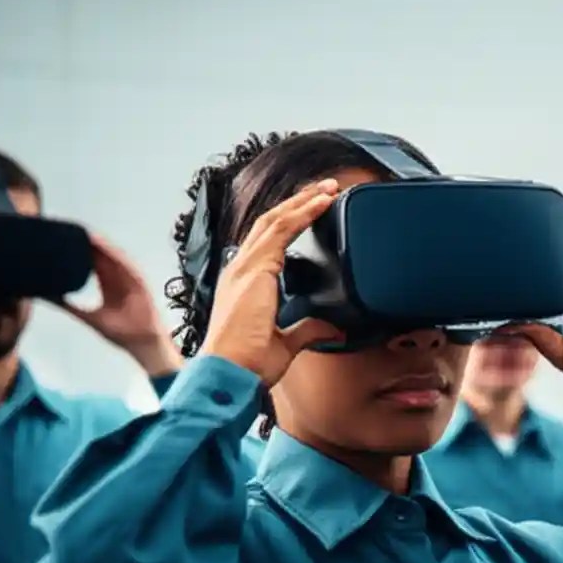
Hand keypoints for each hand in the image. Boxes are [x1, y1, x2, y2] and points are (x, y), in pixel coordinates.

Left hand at [56, 235, 183, 375]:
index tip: (63, 240)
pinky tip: (106, 248)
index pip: (91, 262)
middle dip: (88, 243)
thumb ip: (68, 306)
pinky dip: (117, 256)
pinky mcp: (139, 282)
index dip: (78, 251)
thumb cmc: (120, 333)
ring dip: (102, 245)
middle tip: (70, 230)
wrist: (141, 343)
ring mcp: (129, 278)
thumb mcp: (88, 317)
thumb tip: (46, 298)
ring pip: (114, 257)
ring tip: (86, 233)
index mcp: (107, 285)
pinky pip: (127, 265)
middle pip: (102, 256)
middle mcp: (118, 278)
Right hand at [200, 180, 344, 386]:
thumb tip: (332, 329)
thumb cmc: (248, 364)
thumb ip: (307, 330)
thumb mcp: (286, 344)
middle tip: (326, 190)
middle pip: (271, 223)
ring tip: (329, 188)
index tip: (313, 210)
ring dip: (303, 201)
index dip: (290, 222)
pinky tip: (322, 203)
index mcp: (244, 283)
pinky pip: (282, 231)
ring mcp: (244, 266)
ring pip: (276, 220)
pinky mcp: (255, 270)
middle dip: (299, 203)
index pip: (267, 241)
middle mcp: (240, 268)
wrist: (230, 373)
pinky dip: (303, 213)